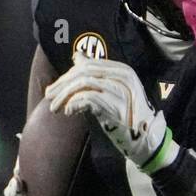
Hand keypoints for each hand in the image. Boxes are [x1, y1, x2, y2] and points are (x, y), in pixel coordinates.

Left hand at [46, 58, 169, 170]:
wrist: (146, 140)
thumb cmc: (126, 117)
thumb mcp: (112, 91)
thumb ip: (96, 74)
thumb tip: (77, 56)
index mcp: (123, 70)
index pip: (89, 64)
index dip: (69, 74)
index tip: (55, 88)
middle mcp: (123, 77)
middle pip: (84, 72)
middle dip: (63, 84)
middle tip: (49, 96)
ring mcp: (121, 91)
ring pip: (84, 83)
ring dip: (65, 95)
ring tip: (55, 107)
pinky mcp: (117, 107)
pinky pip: (88, 98)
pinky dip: (74, 104)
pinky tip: (68, 112)